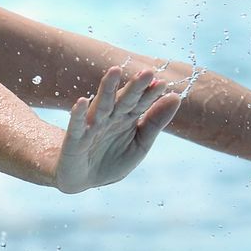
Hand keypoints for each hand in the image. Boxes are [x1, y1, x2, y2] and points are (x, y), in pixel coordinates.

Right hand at [54, 65, 182, 194]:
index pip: (140, 103)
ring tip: (114, 71)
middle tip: (147, 73)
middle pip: (123, 100)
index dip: (151, 94)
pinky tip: (82, 102)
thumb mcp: (140, 144)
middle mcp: (110, 118)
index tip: (163, 83)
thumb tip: (176, 97)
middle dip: (134, 87)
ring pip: (101, 105)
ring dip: (107, 89)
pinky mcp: (74, 139)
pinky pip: (77, 125)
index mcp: (127, 118)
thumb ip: (155, 122)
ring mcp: (92, 126)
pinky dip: (79, 114)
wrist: (83, 179)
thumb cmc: (112, 159)